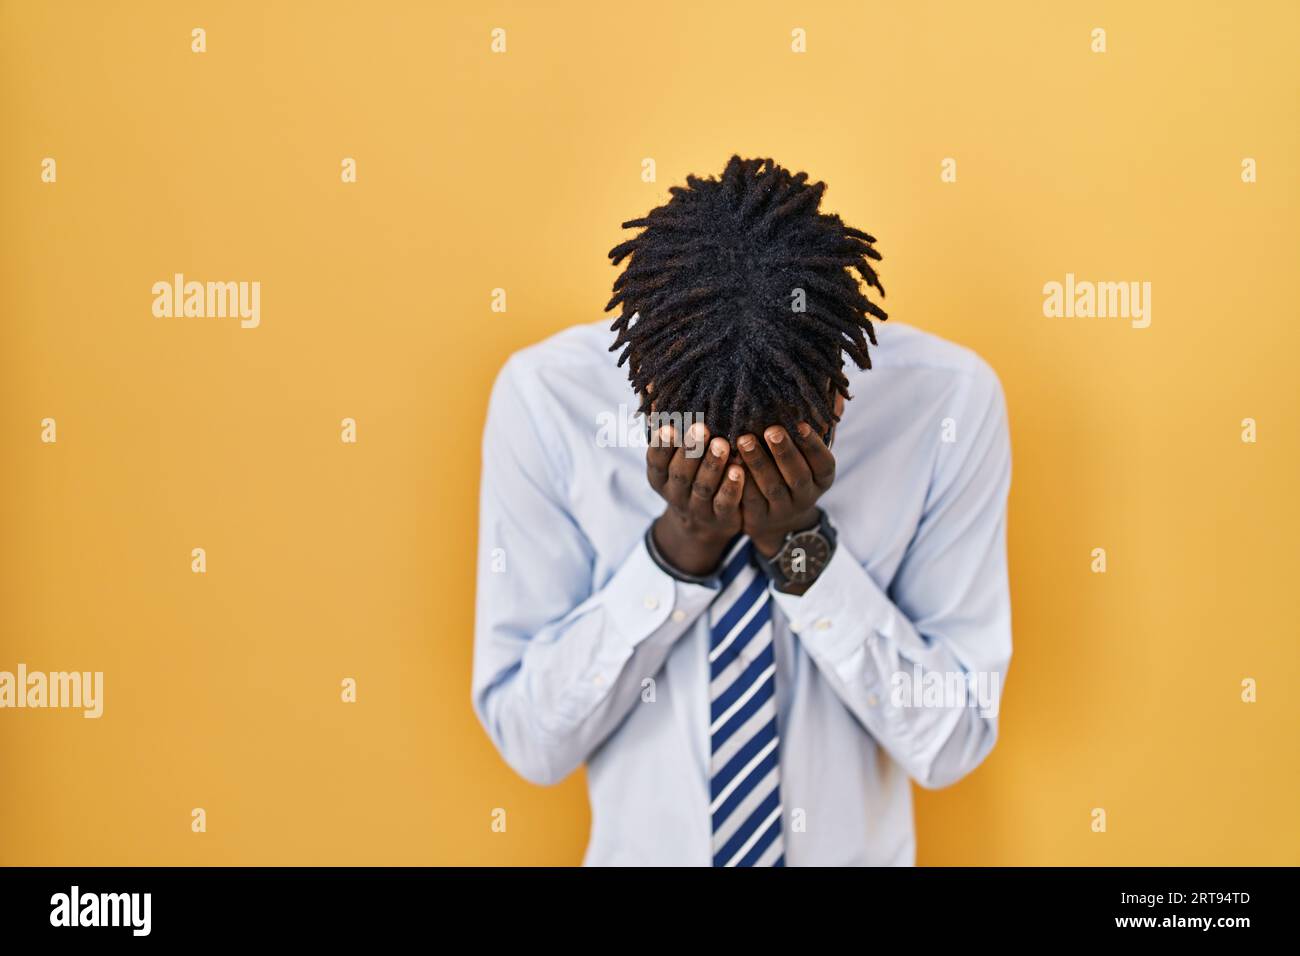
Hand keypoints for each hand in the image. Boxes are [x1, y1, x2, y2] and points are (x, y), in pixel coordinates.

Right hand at [648, 422, 745, 575]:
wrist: (702, 522)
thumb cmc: (689, 474)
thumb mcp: (672, 455)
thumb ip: (667, 424)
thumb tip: (654, 386)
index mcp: (659, 476)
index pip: (656, 461)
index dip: (661, 446)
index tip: (668, 427)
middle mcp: (675, 494)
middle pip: (681, 473)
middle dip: (690, 451)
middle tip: (701, 428)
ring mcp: (697, 508)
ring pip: (703, 487)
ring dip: (712, 466)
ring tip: (722, 444)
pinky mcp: (720, 519)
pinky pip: (724, 503)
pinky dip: (731, 488)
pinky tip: (739, 470)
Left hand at [734, 422, 835, 557]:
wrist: (775, 516)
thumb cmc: (790, 471)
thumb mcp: (807, 456)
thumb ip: (813, 429)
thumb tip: (832, 396)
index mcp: (822, 479)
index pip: (823, 463)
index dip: (813, 445)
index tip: (800, 424)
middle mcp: (805, 497)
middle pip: (797, 476)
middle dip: (784, 452)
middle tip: (772, 430)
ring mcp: (782, 511)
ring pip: (771, 488)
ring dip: (758, 463)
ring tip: (744, 440)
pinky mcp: (758, 519)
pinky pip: (749, 500)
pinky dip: (740, 481)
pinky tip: (730, 462)